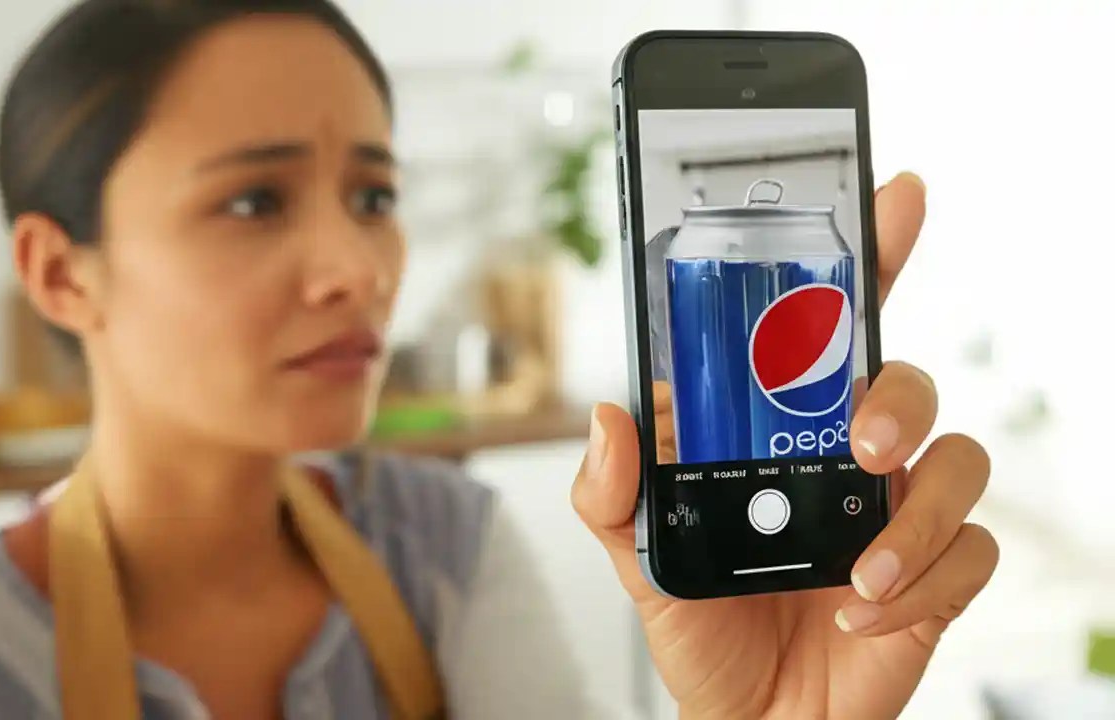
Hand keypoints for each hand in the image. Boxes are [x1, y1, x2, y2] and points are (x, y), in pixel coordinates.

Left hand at [573, 173, 997, 719]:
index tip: (890, 197)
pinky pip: (970, 554)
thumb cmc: (702, 623)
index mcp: (783, 432)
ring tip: (857, 563)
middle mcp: (847, 459)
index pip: (831, 330)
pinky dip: (921, 581)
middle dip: (898, 394)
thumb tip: (610, 415)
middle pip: (907, 380)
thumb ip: (612, 491)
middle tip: (862, 440)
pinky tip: (863, 609)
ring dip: (919, 509)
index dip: (869, 258)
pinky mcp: (935, 575)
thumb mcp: (637, 554)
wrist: (749, 716)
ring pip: (959, 461)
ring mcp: (896, 514)